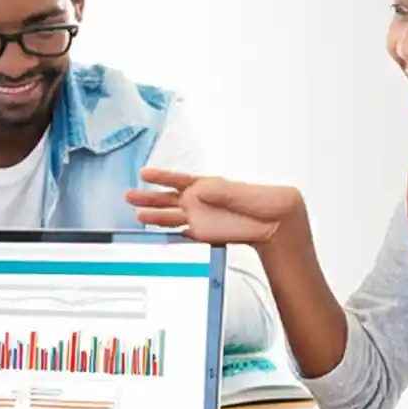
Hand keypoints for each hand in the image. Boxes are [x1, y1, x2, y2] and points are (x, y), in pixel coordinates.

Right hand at [126, 168, 304, 247]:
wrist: (279, 224)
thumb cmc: (267, 201)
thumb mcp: (246, 193)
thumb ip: (222, 192)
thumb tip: (201, 190)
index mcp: (208, 186)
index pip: (179, 180)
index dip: (161, 177)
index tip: (145, 174)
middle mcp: (200, 201)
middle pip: (168, 198)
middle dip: (148, 197)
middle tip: (128, 195)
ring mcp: (201, 218)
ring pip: (170, 216)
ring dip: (153, 216)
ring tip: (136, 214)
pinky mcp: (205, 234)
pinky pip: (182, 233)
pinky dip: (169, 233)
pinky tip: (157, 232)